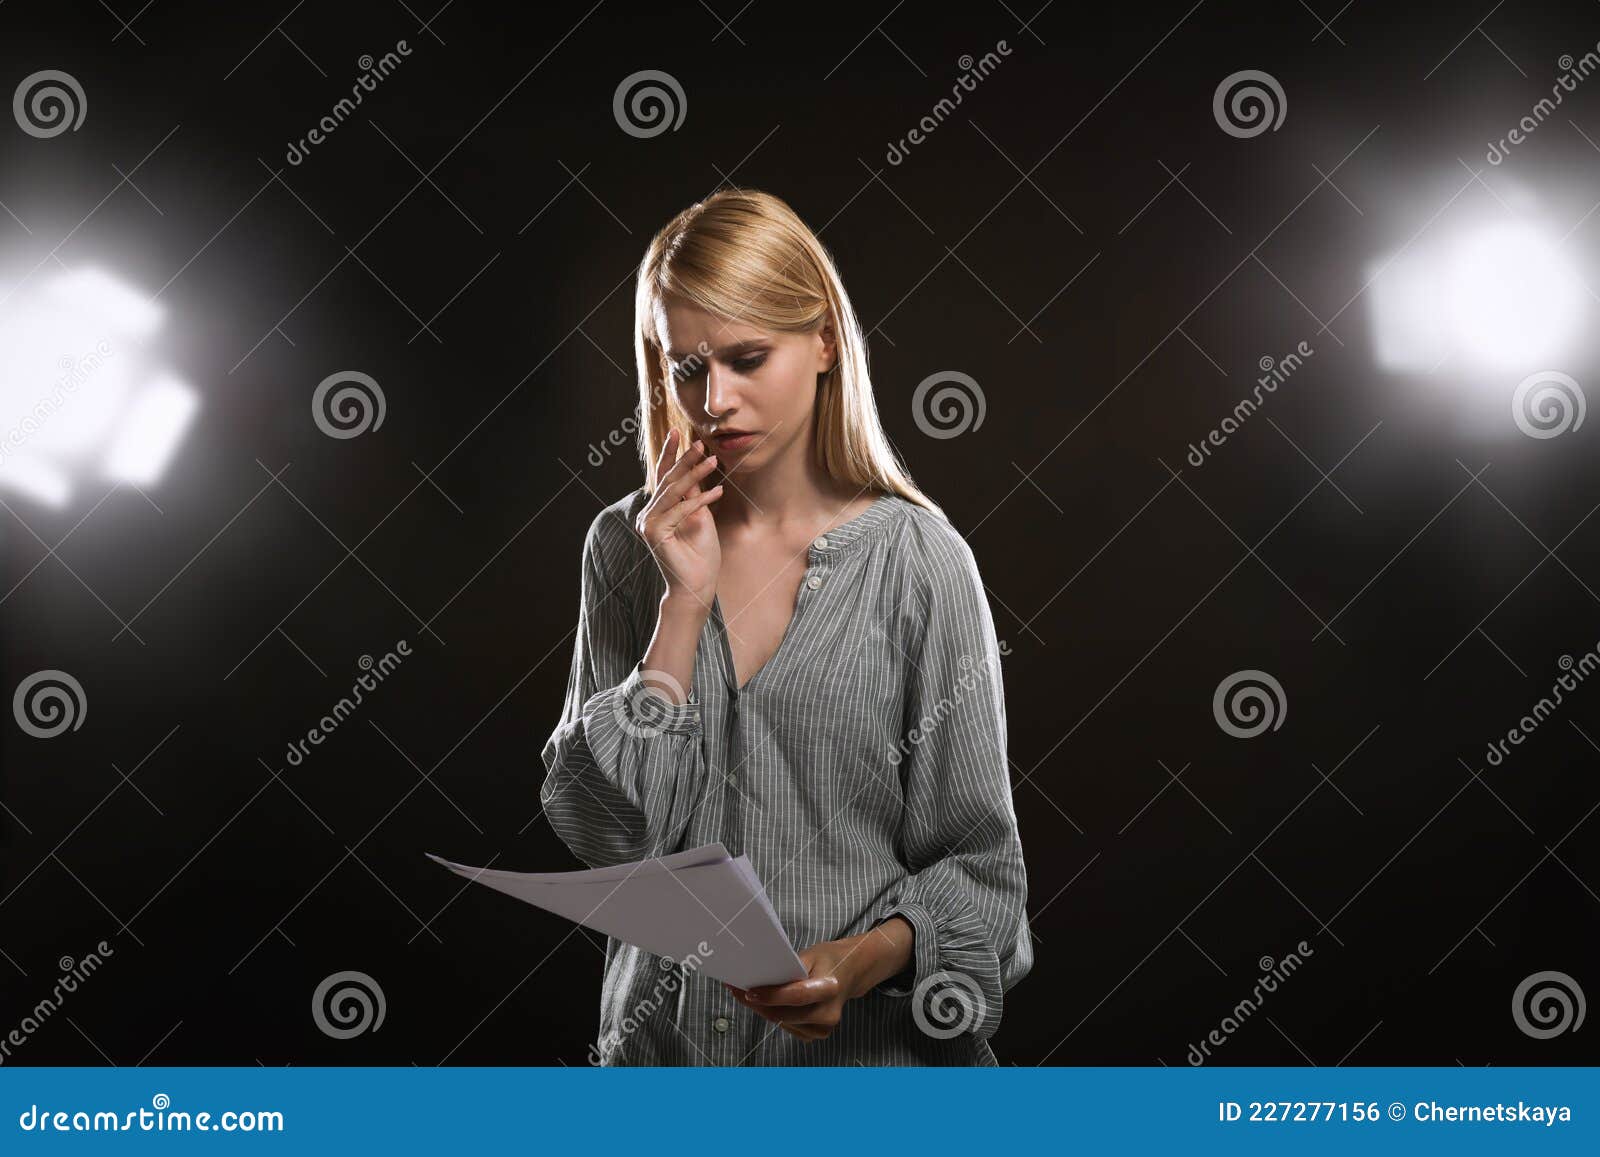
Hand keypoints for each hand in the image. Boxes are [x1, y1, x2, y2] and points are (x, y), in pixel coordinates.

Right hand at [636, 428, 722, 608]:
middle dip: (685, 459)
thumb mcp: (699, 517)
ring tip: (714, 460)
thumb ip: (692, 495)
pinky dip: (700, 501)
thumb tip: (694, 470)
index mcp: (657, 509)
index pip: (663, 476)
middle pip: (667, 480)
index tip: (676, 431)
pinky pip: (680, 510)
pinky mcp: (654, 534)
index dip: (669, 453)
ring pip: (673, 492)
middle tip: (702, 442)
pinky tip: (718, 492)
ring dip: (695, 474)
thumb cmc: (700, 554)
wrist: (697, 584)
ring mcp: (648, 524)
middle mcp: (648, 515)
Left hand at [724, 917, 913, 1041]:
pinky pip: (788, 1027)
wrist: (851, 973)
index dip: (771, 996)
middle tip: (738, 992)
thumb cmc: (828, 960)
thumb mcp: (811, 955)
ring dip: (763, 1010)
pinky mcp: (818, 1034)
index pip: (797, 996)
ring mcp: (825, 1027)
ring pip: (784, 1022)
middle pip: (786, 1014)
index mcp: (831, 987)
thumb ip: (789, 968)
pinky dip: (773, 1016)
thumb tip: (759, 977)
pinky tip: (763, 1005)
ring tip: (746, 995)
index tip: (748, 992)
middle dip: (759, 1005)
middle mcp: (830, 1012)